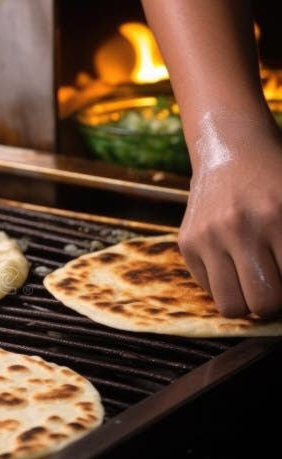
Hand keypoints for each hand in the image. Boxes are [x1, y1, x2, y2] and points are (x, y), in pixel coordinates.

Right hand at [179, 115, 281, 316]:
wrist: (232, 152)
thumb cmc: (278, 182)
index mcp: (279, 217)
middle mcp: (240, 228)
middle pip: (263, 303)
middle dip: (273, 301)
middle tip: (274, 284)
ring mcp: (208, 236)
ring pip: (231, 305)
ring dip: (247, 301)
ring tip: (254, 282)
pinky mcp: (187, 242)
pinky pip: (209, 288)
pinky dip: (225, 283)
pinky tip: (232, 261)